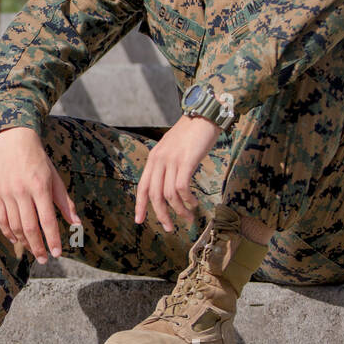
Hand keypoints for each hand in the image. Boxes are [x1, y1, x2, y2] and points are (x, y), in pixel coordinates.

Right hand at [0, 126, 80, 264]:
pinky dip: (9, 233)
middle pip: (29, 227)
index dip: (53, 239)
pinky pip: (2, 219)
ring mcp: (7, 193)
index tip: (58, 254)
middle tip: (45, 259)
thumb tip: (76, 225)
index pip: (47, 220)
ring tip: (34, 251)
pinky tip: (16, 240)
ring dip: (25, 242)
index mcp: (40, 187)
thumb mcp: (56, 179)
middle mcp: (22, 191)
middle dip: (38, 247)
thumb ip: (65, 203)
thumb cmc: (39, 161)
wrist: (15, 142)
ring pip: (15, 226)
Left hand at [135, 115, 220, 231]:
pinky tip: (194, 203)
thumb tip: (170, 188)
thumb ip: (168, 165)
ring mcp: (172, 160)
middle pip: (154, 195)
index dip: (140, 205)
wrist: (204, 115)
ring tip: (188, 217)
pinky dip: (187, 200)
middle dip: (161, 215)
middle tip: (169, 228)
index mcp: (153, 158)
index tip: (139, 221)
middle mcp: (159, 160)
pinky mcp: (186, 161)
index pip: (142, 186)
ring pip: (169, 194)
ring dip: (179, 210)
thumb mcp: (173, 149)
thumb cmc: (192, 133)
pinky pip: (182, 188)